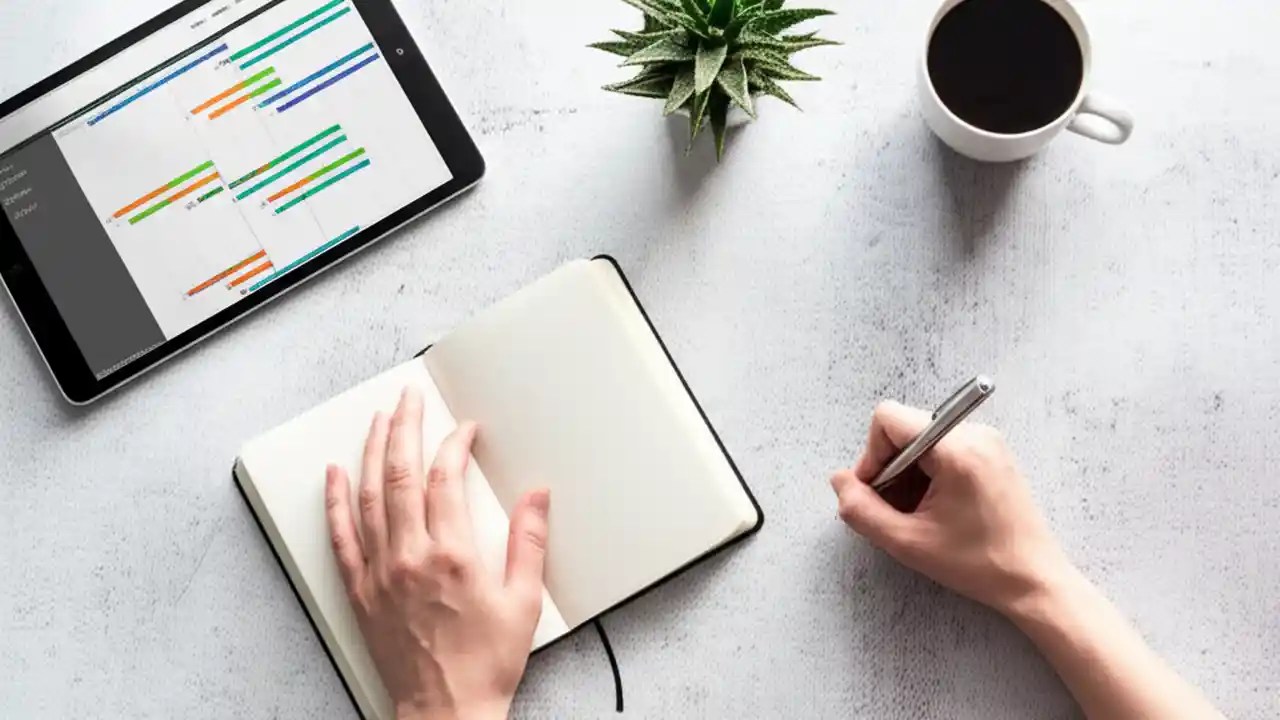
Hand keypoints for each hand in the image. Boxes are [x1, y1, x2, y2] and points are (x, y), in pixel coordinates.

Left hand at [325, 387, 549, 719]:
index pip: (446, 477)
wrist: (446, 712)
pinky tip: (334, 476)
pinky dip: (335, 502)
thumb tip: (536, 497)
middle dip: (404, 427)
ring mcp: (380, 572)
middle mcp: (410, 556)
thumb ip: (529, 541)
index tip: (464, 430)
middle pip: (398, 473)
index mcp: (452, 554)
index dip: (454, 444)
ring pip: (367, 496)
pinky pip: (341, 536)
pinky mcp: (361, 592)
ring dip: (370, 451)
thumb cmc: (485, 663)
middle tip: (408, 400)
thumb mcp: (524, 600)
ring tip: (376, 421)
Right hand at [830, 401, 1074, 616]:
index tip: (875, 489)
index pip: (888, 419)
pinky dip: (928, 474)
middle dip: (889, 467)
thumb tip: (839, 482)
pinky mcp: (992, 453)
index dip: (871, 454)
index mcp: (956, 449)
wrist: (1033, 581)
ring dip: (908, 473)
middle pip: (905, 428)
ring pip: (922, 440)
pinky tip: (934, 508)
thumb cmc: (979, 564)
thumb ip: (861, 510)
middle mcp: (974, 434)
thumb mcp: (907, 542)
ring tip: (917, 513)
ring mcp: (987, 441)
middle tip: (894, 509)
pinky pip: (943, 448)